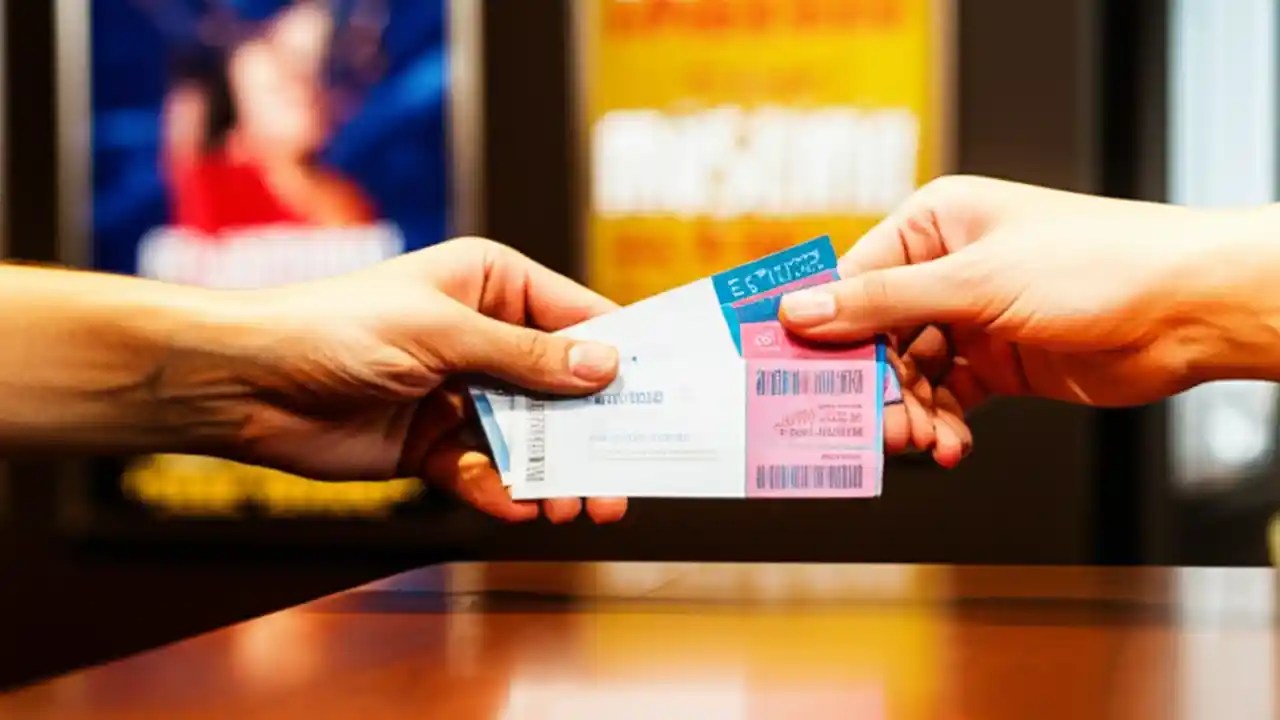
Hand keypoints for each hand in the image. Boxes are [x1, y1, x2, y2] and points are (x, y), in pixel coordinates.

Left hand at [199, 237, 625, 523]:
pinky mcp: (435, 442)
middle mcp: (484, 337)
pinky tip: (515, 509)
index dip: (623, 355)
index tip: (667, 396)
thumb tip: (607, 367)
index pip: (578, 317)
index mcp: (492, 285)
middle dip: (591, 434)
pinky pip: (485, 470)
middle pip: (561, 388)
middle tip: (621, 480)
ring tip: (572, 507)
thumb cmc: (338, 330)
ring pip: (529, 437)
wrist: (247, 385)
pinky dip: (501, 491)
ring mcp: (461, 392)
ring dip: (552, 473)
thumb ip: (526, 359)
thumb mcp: (443, 335)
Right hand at [779, 175, 1278, 464]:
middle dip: (875, 385)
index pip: (854, 280)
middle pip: (878, 336)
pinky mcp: (999, 363)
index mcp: (935, 225)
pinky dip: (945, 426)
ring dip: (913, 413)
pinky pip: (950, 399)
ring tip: (924, 442)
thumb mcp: (976, 282)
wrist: (1189, 309)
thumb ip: (882, 304)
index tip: (791, 374)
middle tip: (871, 428)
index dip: (822, 330)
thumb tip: (800, 313)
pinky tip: (952, 446)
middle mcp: (947, 269)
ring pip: (912, 375)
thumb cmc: (1094, 264)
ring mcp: (973, 318)